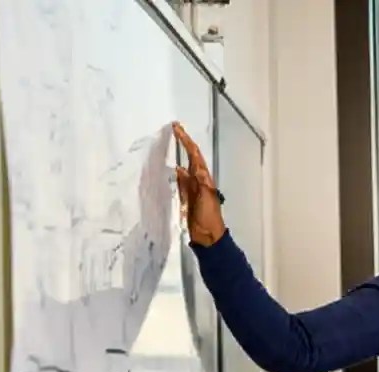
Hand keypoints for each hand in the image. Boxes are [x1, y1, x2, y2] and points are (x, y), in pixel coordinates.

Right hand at [172, 122, 225, 246]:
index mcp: (204, 178)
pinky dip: (176, 173)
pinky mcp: (187, 197)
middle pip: (191, 157)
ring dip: (179, 155)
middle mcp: (199, 180)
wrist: (207, 236)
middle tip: (174, 129)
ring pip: (185, 167)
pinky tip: (171, 169)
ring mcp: (193, 188)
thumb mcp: (205, 199)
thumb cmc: (208, 217)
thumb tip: (187, 168)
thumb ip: (198, 183)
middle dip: (183, 143)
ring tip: (170, 143)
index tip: (177, 128)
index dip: (186, 141)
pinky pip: (181, 180)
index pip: (195, 155)